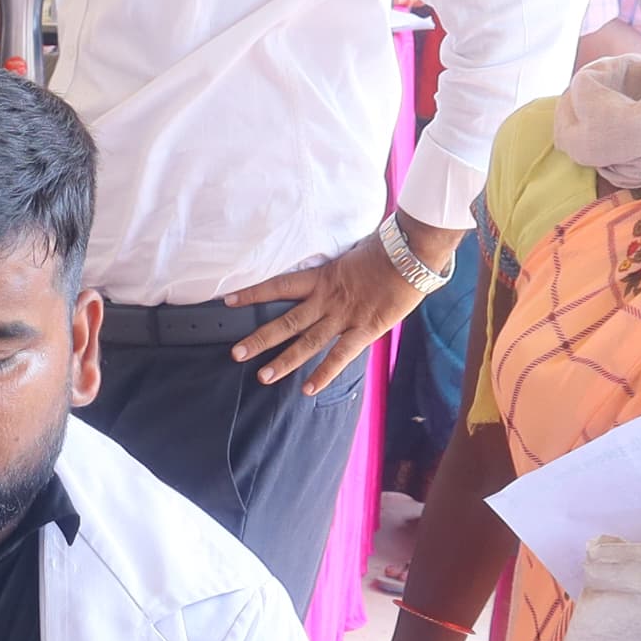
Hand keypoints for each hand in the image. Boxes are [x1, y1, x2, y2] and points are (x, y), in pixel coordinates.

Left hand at [227, 223, 458, 388]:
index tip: (228, 302)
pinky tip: (308, 390)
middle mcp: (327, 299)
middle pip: (286, 321)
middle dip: (260, 338)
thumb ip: (336, 271)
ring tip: (263, 377)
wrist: (411, 253)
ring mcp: (344, 316)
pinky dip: (324, 373)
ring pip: (308, 342)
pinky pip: (341, 355)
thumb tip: (328, 273)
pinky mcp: (365, 330)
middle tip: (236, 353)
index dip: (252, 293)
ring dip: (284, 361)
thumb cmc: (385, 251)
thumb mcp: (351, 256)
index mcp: (322, 277)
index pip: (278, 286)